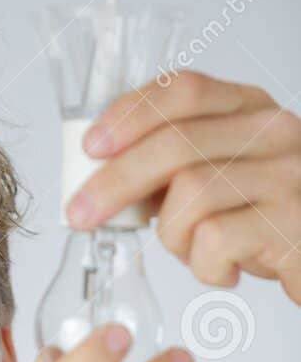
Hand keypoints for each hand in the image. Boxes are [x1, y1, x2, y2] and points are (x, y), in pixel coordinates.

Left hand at [65, 68, 300, 304]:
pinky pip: (214, 241)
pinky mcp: (291, 221)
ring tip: (193, 253)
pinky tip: (224, 271)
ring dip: (172, 236)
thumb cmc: (267, 222)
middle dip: (116, 183)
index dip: (130, 114)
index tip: (90, 147)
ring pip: (190, 194)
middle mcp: (272, 131)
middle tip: (81, 215)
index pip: (184, 90)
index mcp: (249, 110)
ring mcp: (286, 172)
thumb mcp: (223, 181)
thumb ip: (175, 168)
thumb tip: (102, 178)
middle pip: (175, 144)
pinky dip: (203, 267)